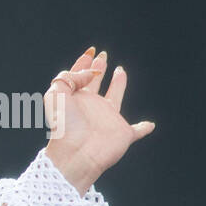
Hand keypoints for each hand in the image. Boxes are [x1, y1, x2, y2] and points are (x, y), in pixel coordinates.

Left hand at [43, 48, 155, 194]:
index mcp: (74, 99)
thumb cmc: (64, 126)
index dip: (82, 63)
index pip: (78, 77)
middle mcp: (90, 107)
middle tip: (102, 55)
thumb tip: (92, 73)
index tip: (90, 52)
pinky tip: (149, 125)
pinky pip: (137, 131)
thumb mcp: (56, 94)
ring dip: (118, 84)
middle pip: (95, 83)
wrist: (77, 153)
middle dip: (98, 68)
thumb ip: (71, 77)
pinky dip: (144, 128)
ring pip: (115, 98)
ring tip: (120, 71)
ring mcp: (107, 120)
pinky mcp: (123, 134)